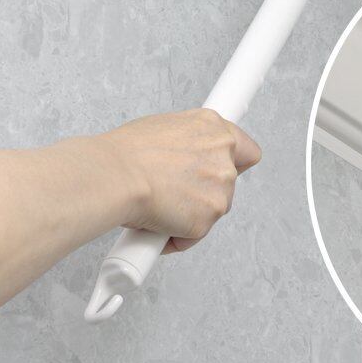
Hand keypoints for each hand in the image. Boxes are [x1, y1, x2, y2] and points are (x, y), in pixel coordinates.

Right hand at [92, 109, 260, 252]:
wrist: (114, 175)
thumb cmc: (126, 152)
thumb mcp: (163, 127)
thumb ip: (187, 142)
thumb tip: (184, 155)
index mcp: (214, 128)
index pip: (247, 151)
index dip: (234, 163)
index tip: (220, 171)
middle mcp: (224, 156)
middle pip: (228, 184)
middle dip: (203, 192)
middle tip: (173, 193)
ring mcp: (220, 189)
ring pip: (213, 210)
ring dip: (189, 213)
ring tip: (158, 205)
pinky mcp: (208, 218)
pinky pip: (194, 234)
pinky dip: (175, 235)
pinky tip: (154, 222)